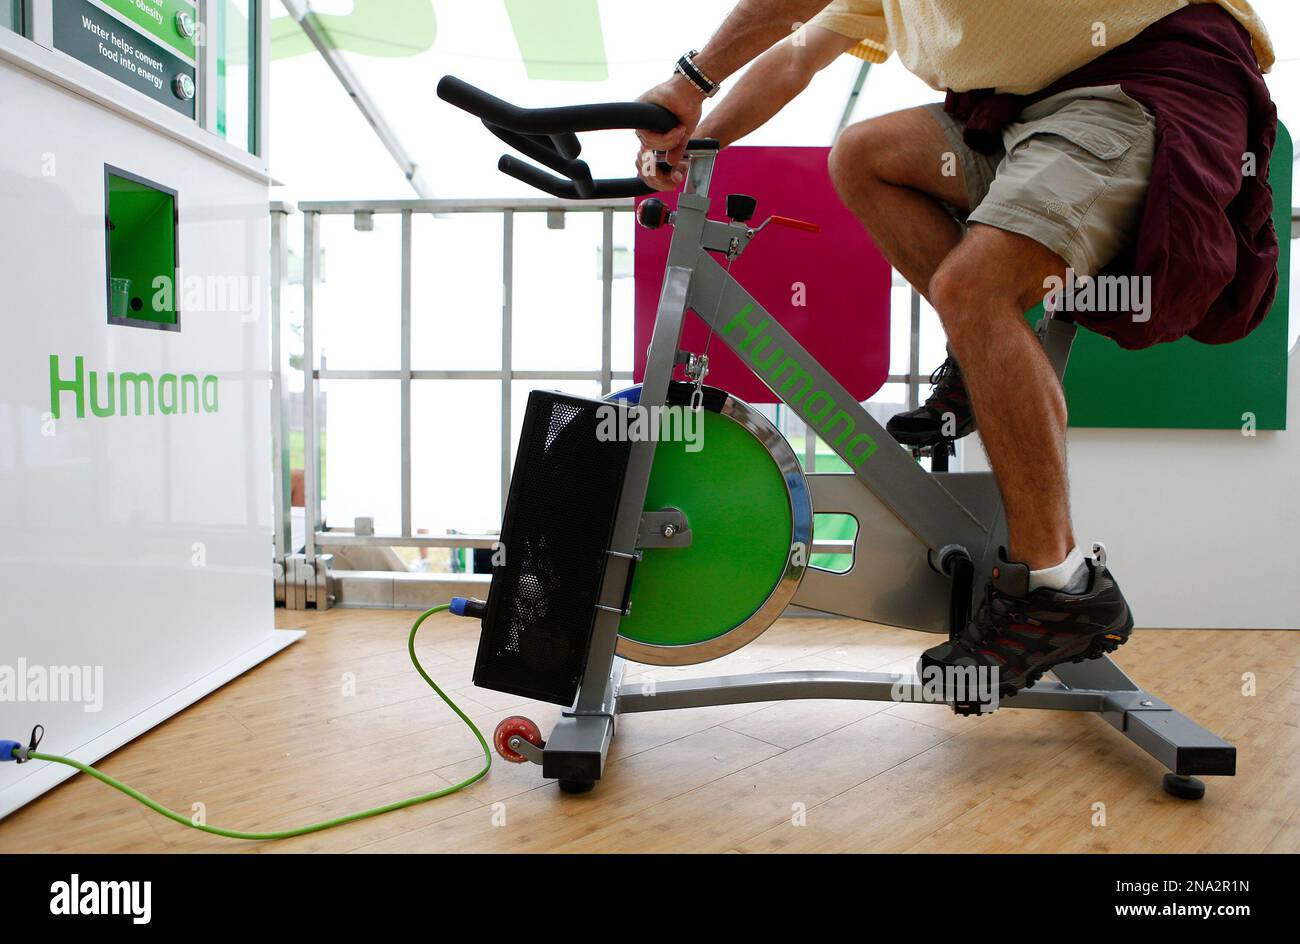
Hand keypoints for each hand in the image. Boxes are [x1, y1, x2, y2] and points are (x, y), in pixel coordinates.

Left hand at [634, 74, 703, 191]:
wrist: (691, 89)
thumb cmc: (689, 106)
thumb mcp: (684, 134)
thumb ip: (677, 148)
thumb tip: (671, 163)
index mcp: (653, 128)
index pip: (649, 148)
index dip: (661, 153)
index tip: (675, 150)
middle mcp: (645, 123)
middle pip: (647, 148)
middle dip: (667, 146)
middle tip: (681, 136)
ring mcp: (641, 116)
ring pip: (648, 143)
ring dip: (668, 141)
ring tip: (680, 130)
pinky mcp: (640, 107)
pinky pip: (648, 135)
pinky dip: (665, 137)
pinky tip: (677, 129)